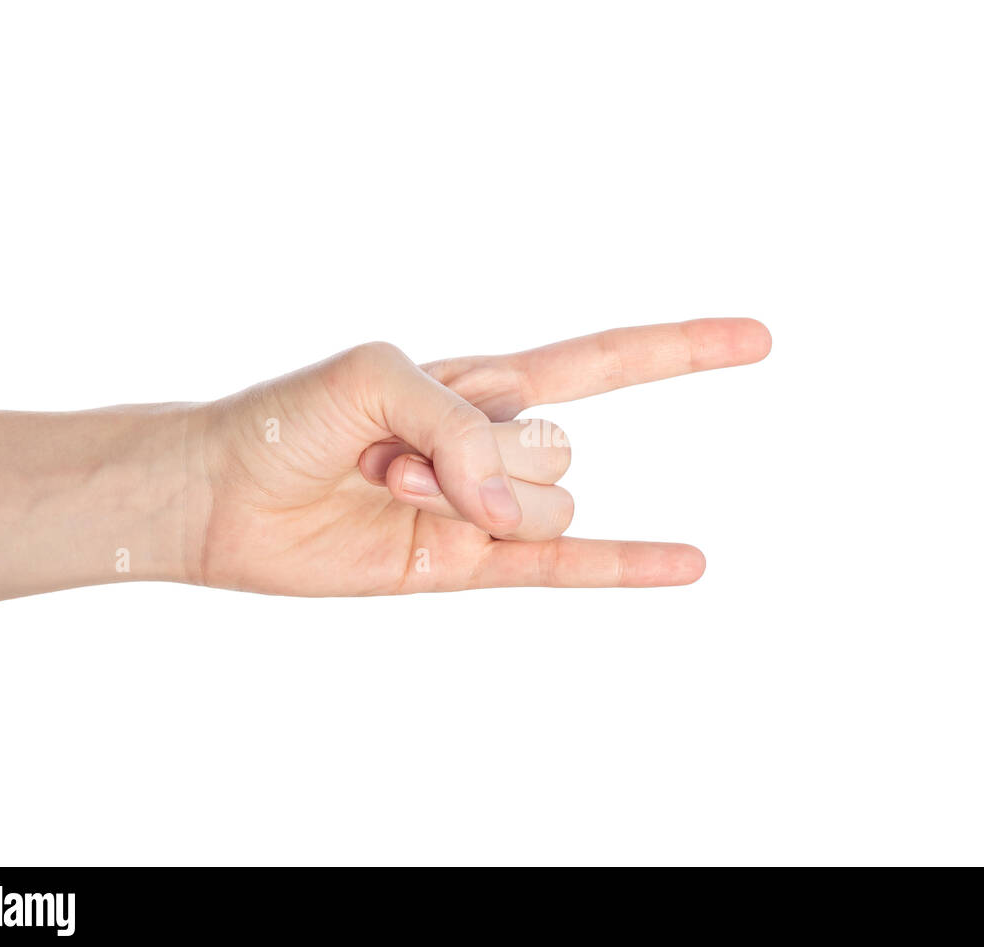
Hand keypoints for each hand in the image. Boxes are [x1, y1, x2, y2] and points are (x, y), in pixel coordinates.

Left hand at [191, 318, 771, 594]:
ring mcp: (489, 509)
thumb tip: (514, 512)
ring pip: (549, 507)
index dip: (680, 349)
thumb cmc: (292, 415)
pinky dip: (628, 566)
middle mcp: (498, 444)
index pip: (604, 360)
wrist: (224, 494)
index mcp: (483, 384)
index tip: (758, 340)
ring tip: (391, 491)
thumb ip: (460, 428)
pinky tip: (691, 563)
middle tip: (389, 456)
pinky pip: (564, 569)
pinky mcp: (469, 566)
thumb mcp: (374, 378)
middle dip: (481, 457)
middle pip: (559, 449)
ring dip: (472, 502)